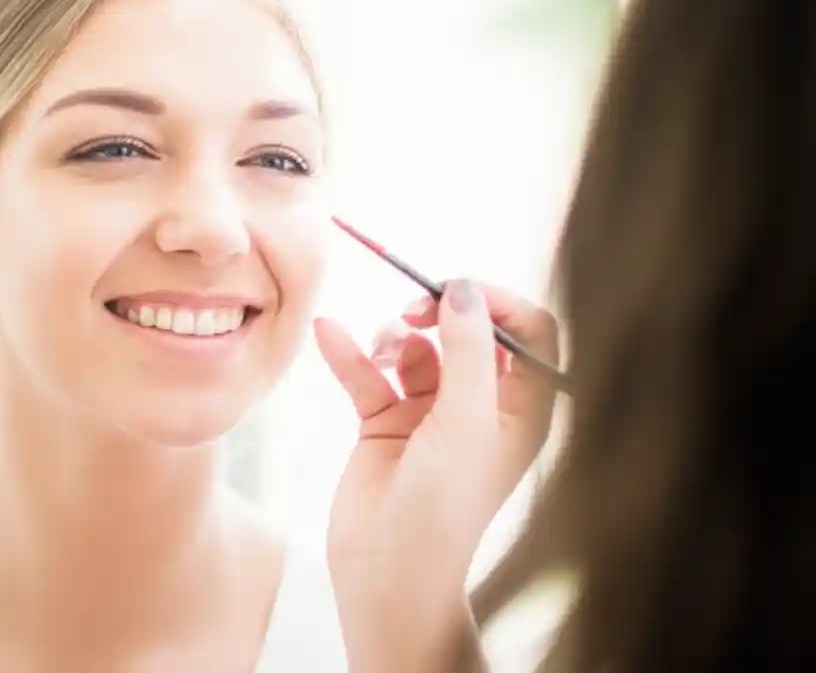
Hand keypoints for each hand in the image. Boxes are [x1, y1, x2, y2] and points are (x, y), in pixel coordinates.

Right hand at [315, 280, 558, 670]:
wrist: (388, 570)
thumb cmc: (444, 506)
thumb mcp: (466, 421)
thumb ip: (468, 349)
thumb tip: (463, 287)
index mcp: (520, 408)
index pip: (528, 332)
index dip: (499, 302)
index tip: (459, 288)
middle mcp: (480, 406)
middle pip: (468, 331)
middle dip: (440, 311)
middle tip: (413, 308)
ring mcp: (431, 414)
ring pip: (417, 348)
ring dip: (396, 337)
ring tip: (381, 351)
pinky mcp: (385, 424)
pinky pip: (370, 374)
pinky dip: (350, 353)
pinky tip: (329, 333)